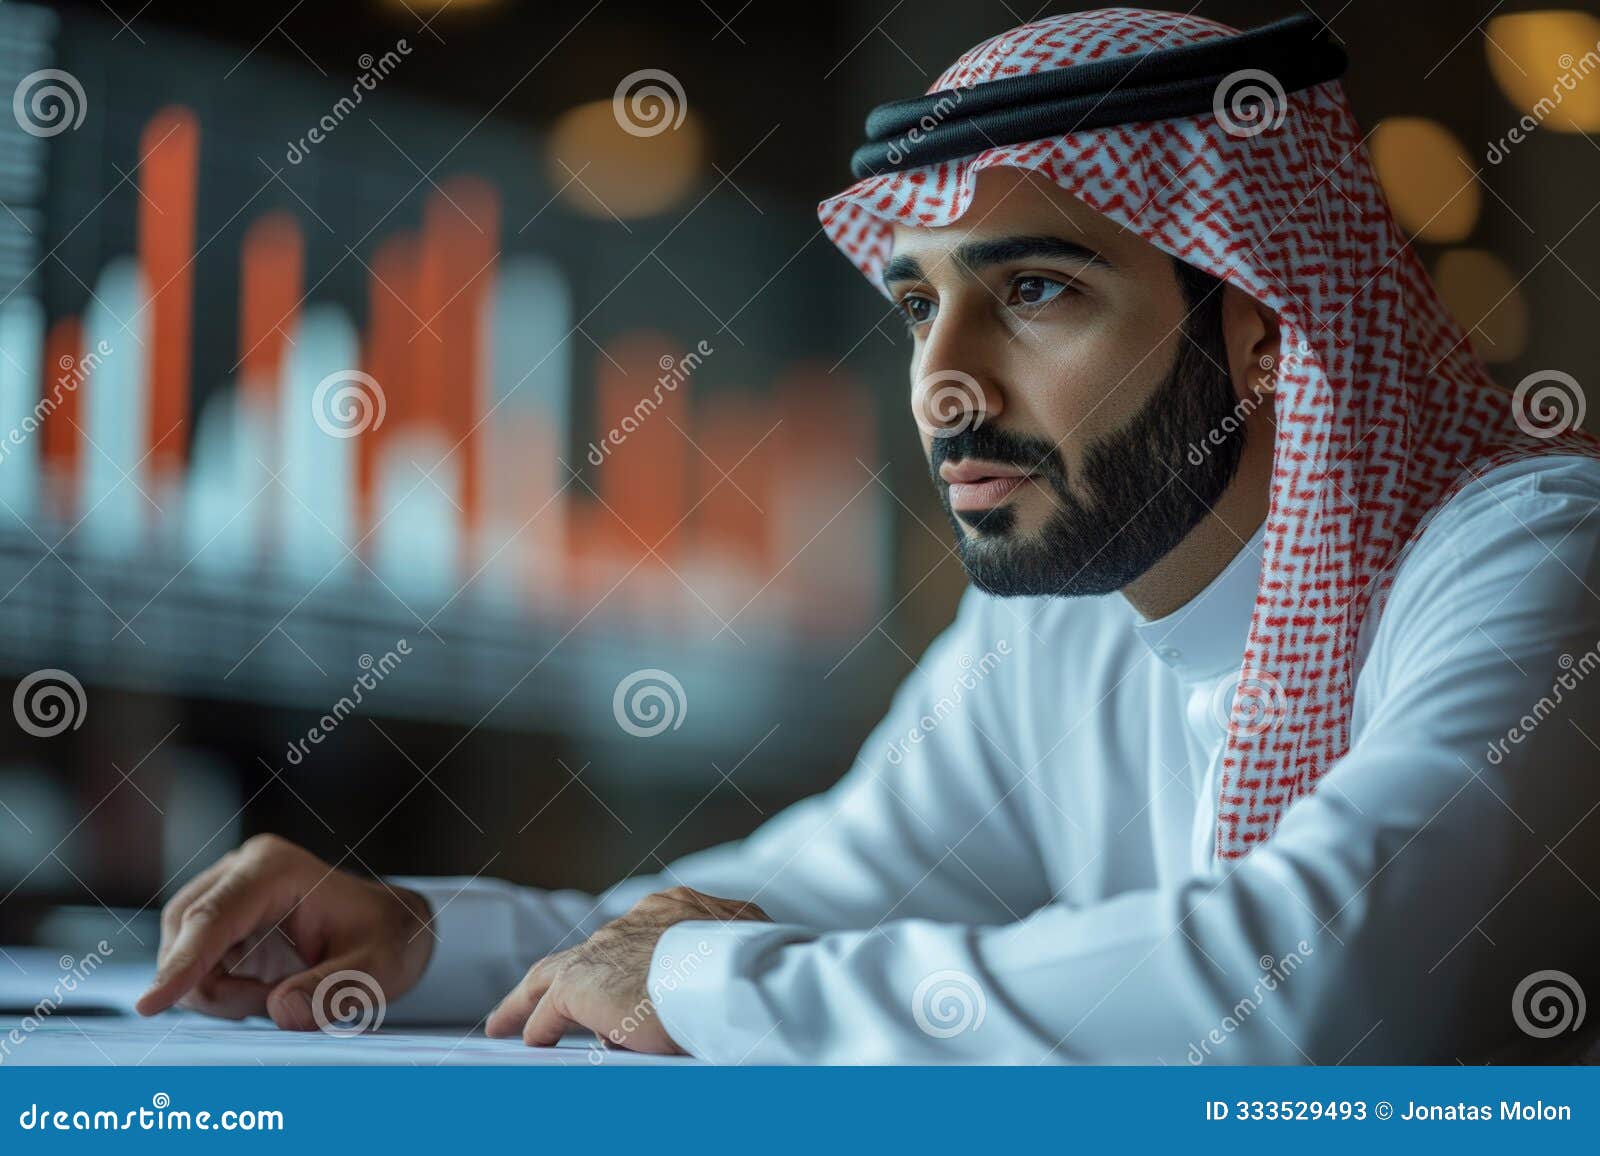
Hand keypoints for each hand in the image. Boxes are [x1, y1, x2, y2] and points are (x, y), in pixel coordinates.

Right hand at [135, 834, 433, 1029]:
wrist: (387, 932)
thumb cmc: (385, 940)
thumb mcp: (379, 968)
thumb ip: (335, 990)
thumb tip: (280, 1010)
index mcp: (273, 868)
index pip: (213, 918)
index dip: (181, 964)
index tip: (150, 1005)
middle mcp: (238, 873)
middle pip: (186, 940)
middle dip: (221, 989)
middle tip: (282, 1002)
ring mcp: (222, 896)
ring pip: (183, 959)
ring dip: (223, 995)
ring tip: (283, 993)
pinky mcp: (215, 925)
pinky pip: (193, 971)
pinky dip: (223, 994)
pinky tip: (265, 991)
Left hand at [484, 886, 768, 1052]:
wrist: (728, 971)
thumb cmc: (752, 964)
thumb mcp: (741, 950)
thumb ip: (720, 961)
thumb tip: (718, 986)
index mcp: (676, 910)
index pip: (636, 936)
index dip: (622, 959)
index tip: (616, 979)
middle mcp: (635, 922)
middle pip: (588, 950)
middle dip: (563, 975)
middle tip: (542, 997)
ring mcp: (606, 949)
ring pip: (552, 973)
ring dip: (528, 1000)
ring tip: (507, 1022)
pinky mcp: (583, 984)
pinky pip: (550, 1011)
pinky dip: (538, 1024)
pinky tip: (530, 1040)